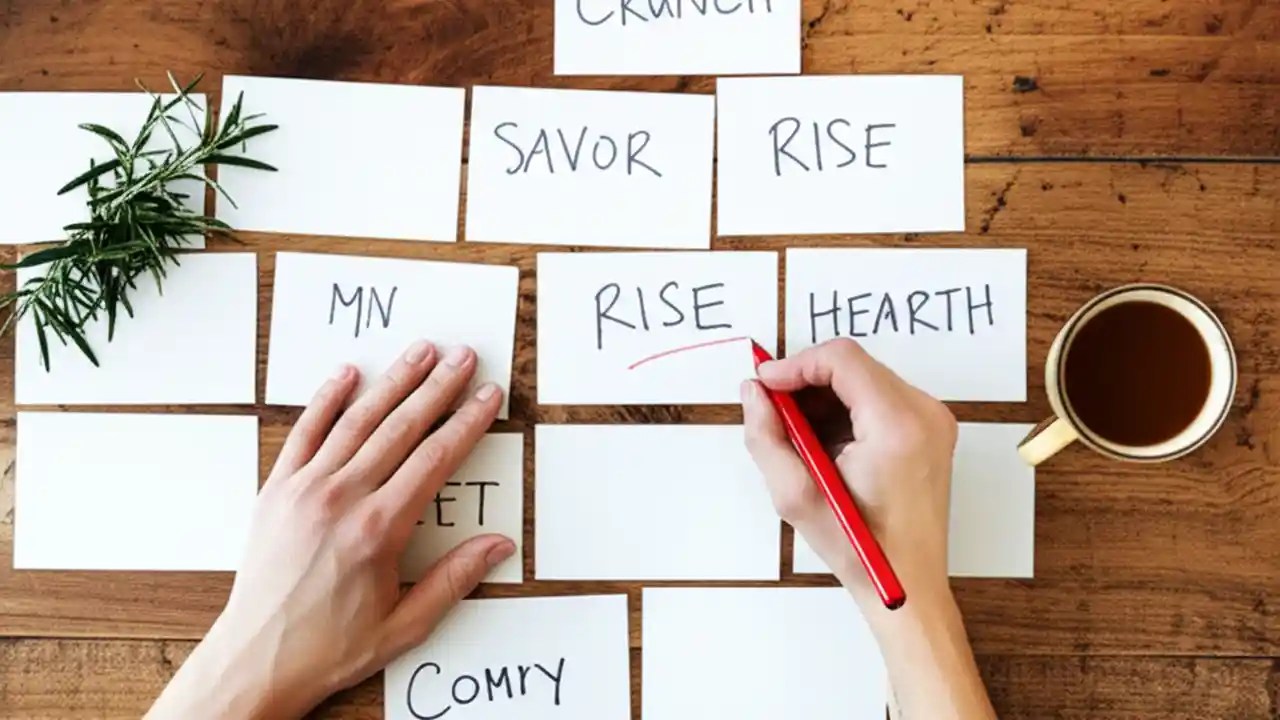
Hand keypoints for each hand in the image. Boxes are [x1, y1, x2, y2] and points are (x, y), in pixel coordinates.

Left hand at [147, 341, 514, 719]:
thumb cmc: (329, 646)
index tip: (487, 398)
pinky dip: (327, 399)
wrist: (257, 659)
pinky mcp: (277, 490)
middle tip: (463, 358)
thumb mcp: (406, 624)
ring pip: (357, 420)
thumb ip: (455, 579)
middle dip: (438, 388)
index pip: (434, 459)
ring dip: (393, 381)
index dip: (466, 423)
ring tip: (420, 351)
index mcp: (378, 530)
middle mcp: (341, 499)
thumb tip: (498, 546)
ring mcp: (305, 489)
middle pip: (401, 428)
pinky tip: (348, 374)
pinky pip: (305, 432)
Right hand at [743, 339, 995, 718]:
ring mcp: (932, 421)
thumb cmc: (861, 549)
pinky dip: (844, 409)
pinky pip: (878, 397)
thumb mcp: (796, 496)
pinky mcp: (929, 430)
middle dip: (805, 382)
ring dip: (823, 397)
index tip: (765, 384)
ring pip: (864, 379)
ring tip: (799, 437)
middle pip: (853, 365)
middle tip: (773, 411)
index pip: (842, 359)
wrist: (908, 585)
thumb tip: (754, 392)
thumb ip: (766, 436)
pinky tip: (825, 444)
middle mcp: (924, 414)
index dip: (795, 365)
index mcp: (897, 426)